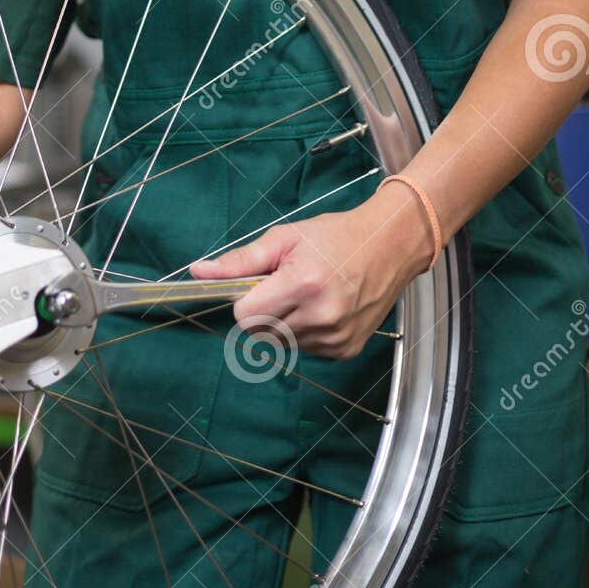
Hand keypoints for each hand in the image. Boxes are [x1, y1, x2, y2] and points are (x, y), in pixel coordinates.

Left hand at [189, 182, 433, 359]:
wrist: (390, 246)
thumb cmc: (335, 236)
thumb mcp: (285, 238)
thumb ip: (240, 261)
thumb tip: (198, 272)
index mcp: (302, 285)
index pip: (245, 316)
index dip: (245, 299)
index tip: (260, 283)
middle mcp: (319, 317)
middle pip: (260, 332)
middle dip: (263, 310)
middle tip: (284, 284)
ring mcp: (335, 338)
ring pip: (282, 342)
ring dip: (284, 322)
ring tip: (307, 294)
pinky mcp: (345, 351)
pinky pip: (305, 349)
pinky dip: (305, 332)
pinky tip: (322, 308)